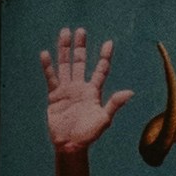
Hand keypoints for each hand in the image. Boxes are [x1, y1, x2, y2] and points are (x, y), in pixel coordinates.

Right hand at [42, 26, 127, 163]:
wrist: (70, 145)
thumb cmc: (89, 134)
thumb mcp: (104, 119)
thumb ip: (114, 104)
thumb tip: (130, 92)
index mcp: (94, 91)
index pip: (101, 70)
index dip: (105, 56)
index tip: (109, 42)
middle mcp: (80, 87)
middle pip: (81, 62)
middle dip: (81, 46)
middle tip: (81, 30)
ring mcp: (67, 90)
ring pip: (65, 65)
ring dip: (64, 50)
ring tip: (64, 33)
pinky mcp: (54, 96)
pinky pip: (51, 78)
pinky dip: (48, 67)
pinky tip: (45, 54)